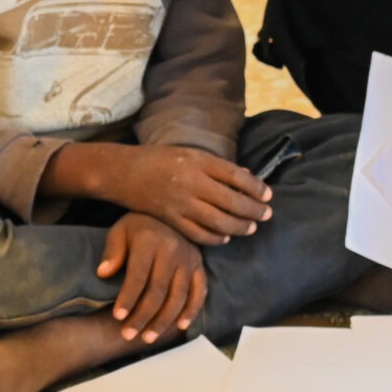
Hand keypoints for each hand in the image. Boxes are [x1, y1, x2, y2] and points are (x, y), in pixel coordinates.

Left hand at [100, 214, 206, 341]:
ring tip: (148, 338)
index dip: (128, 298)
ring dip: (163, 321)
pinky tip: (179, 327)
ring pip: (178, 297)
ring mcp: (189, 260)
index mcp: (150, 241)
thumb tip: (103, 273)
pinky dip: (191, 311)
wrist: (167, 213)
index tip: (118, 317)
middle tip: (128, 335)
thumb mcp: (120, 230)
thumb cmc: (138, 227)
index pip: (138, 276)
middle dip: (142, 316)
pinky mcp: (200, 267)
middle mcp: (173, 251)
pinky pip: (199, 292)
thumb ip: (112, 252)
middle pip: (158, 291)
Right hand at [104, 145, 271, 244]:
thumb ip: (217, 166)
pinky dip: (216, 237)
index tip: (268, 196)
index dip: (256, 188)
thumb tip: (247, 175)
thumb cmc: (159, 160)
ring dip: (239, 227)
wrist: (123, 172)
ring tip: (250, 228)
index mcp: (199, 161)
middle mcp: (192, 181)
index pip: (236, 176)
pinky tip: (225, 237)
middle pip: (232, 201)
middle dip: (254, 211)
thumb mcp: (189, 154)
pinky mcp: (170, 218)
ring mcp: (181, 202)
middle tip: (266, 215)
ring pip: (219, 221)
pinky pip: (199, 233)